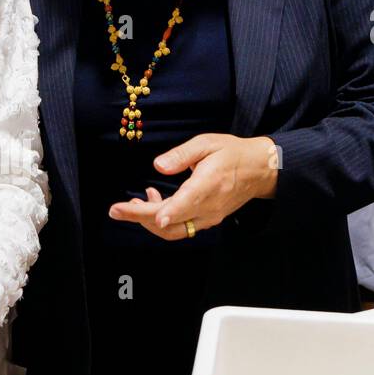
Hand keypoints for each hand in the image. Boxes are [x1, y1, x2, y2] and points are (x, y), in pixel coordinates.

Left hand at [108, 134, 278, 240]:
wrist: (259, 171)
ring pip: (173, 231)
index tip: (143, 212)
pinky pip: (181, 227)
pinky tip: (153, 200)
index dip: (162, 213)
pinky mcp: (206, 221)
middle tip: (115, 210)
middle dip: (139, 217)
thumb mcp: (207, 144)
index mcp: (208, 185)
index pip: (183, 204)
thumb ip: (182, 155)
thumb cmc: (231, 154)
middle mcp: (208, 207)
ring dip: (148, 221)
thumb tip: (158, 165)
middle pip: (170, 222)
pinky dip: (161, 219)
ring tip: (133, 203)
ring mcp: (208, 218)